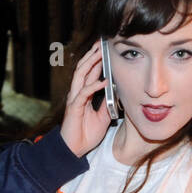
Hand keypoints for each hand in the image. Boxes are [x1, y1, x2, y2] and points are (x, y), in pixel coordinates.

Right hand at [59, 41, 111, 157]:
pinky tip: (104, 81)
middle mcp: (77, 92)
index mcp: (84, 94)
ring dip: (91, 63)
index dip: (97, 59)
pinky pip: (84, 93)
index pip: (90, 71)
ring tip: (100, 54)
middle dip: (92, 54)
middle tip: (101, 42)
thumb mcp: (103, 116)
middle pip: (84, 67)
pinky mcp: (74, 108)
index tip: (105, 48)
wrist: (75, 149)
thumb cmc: (86, 134)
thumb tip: (117, 92)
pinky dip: (94, 86)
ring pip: (81, 75)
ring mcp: (75, 99)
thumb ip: (107, 103)